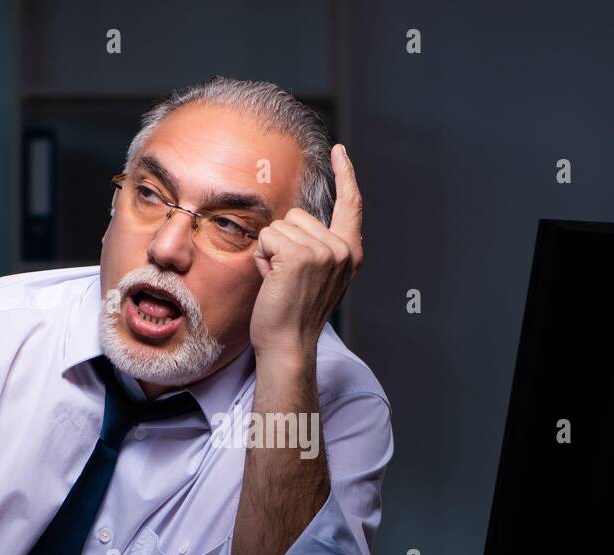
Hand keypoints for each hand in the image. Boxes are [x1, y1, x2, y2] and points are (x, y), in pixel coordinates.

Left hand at [249, 143, 362, 364]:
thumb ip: (316, 247)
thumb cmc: (294, 314)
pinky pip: (268, 237)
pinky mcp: (301, 255)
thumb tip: (295, 220)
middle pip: (298, 214)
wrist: (288, 344)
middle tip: (288, 278)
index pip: (350, 204)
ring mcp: (324, 251)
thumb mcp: (316, 275)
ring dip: (271, 251)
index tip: (339, 151)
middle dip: (283, 241)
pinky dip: (262, 257)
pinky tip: (273, 280)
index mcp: (350, 253)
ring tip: (281, 281)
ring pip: (280, 226)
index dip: (345, 175)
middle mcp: (342, 250)